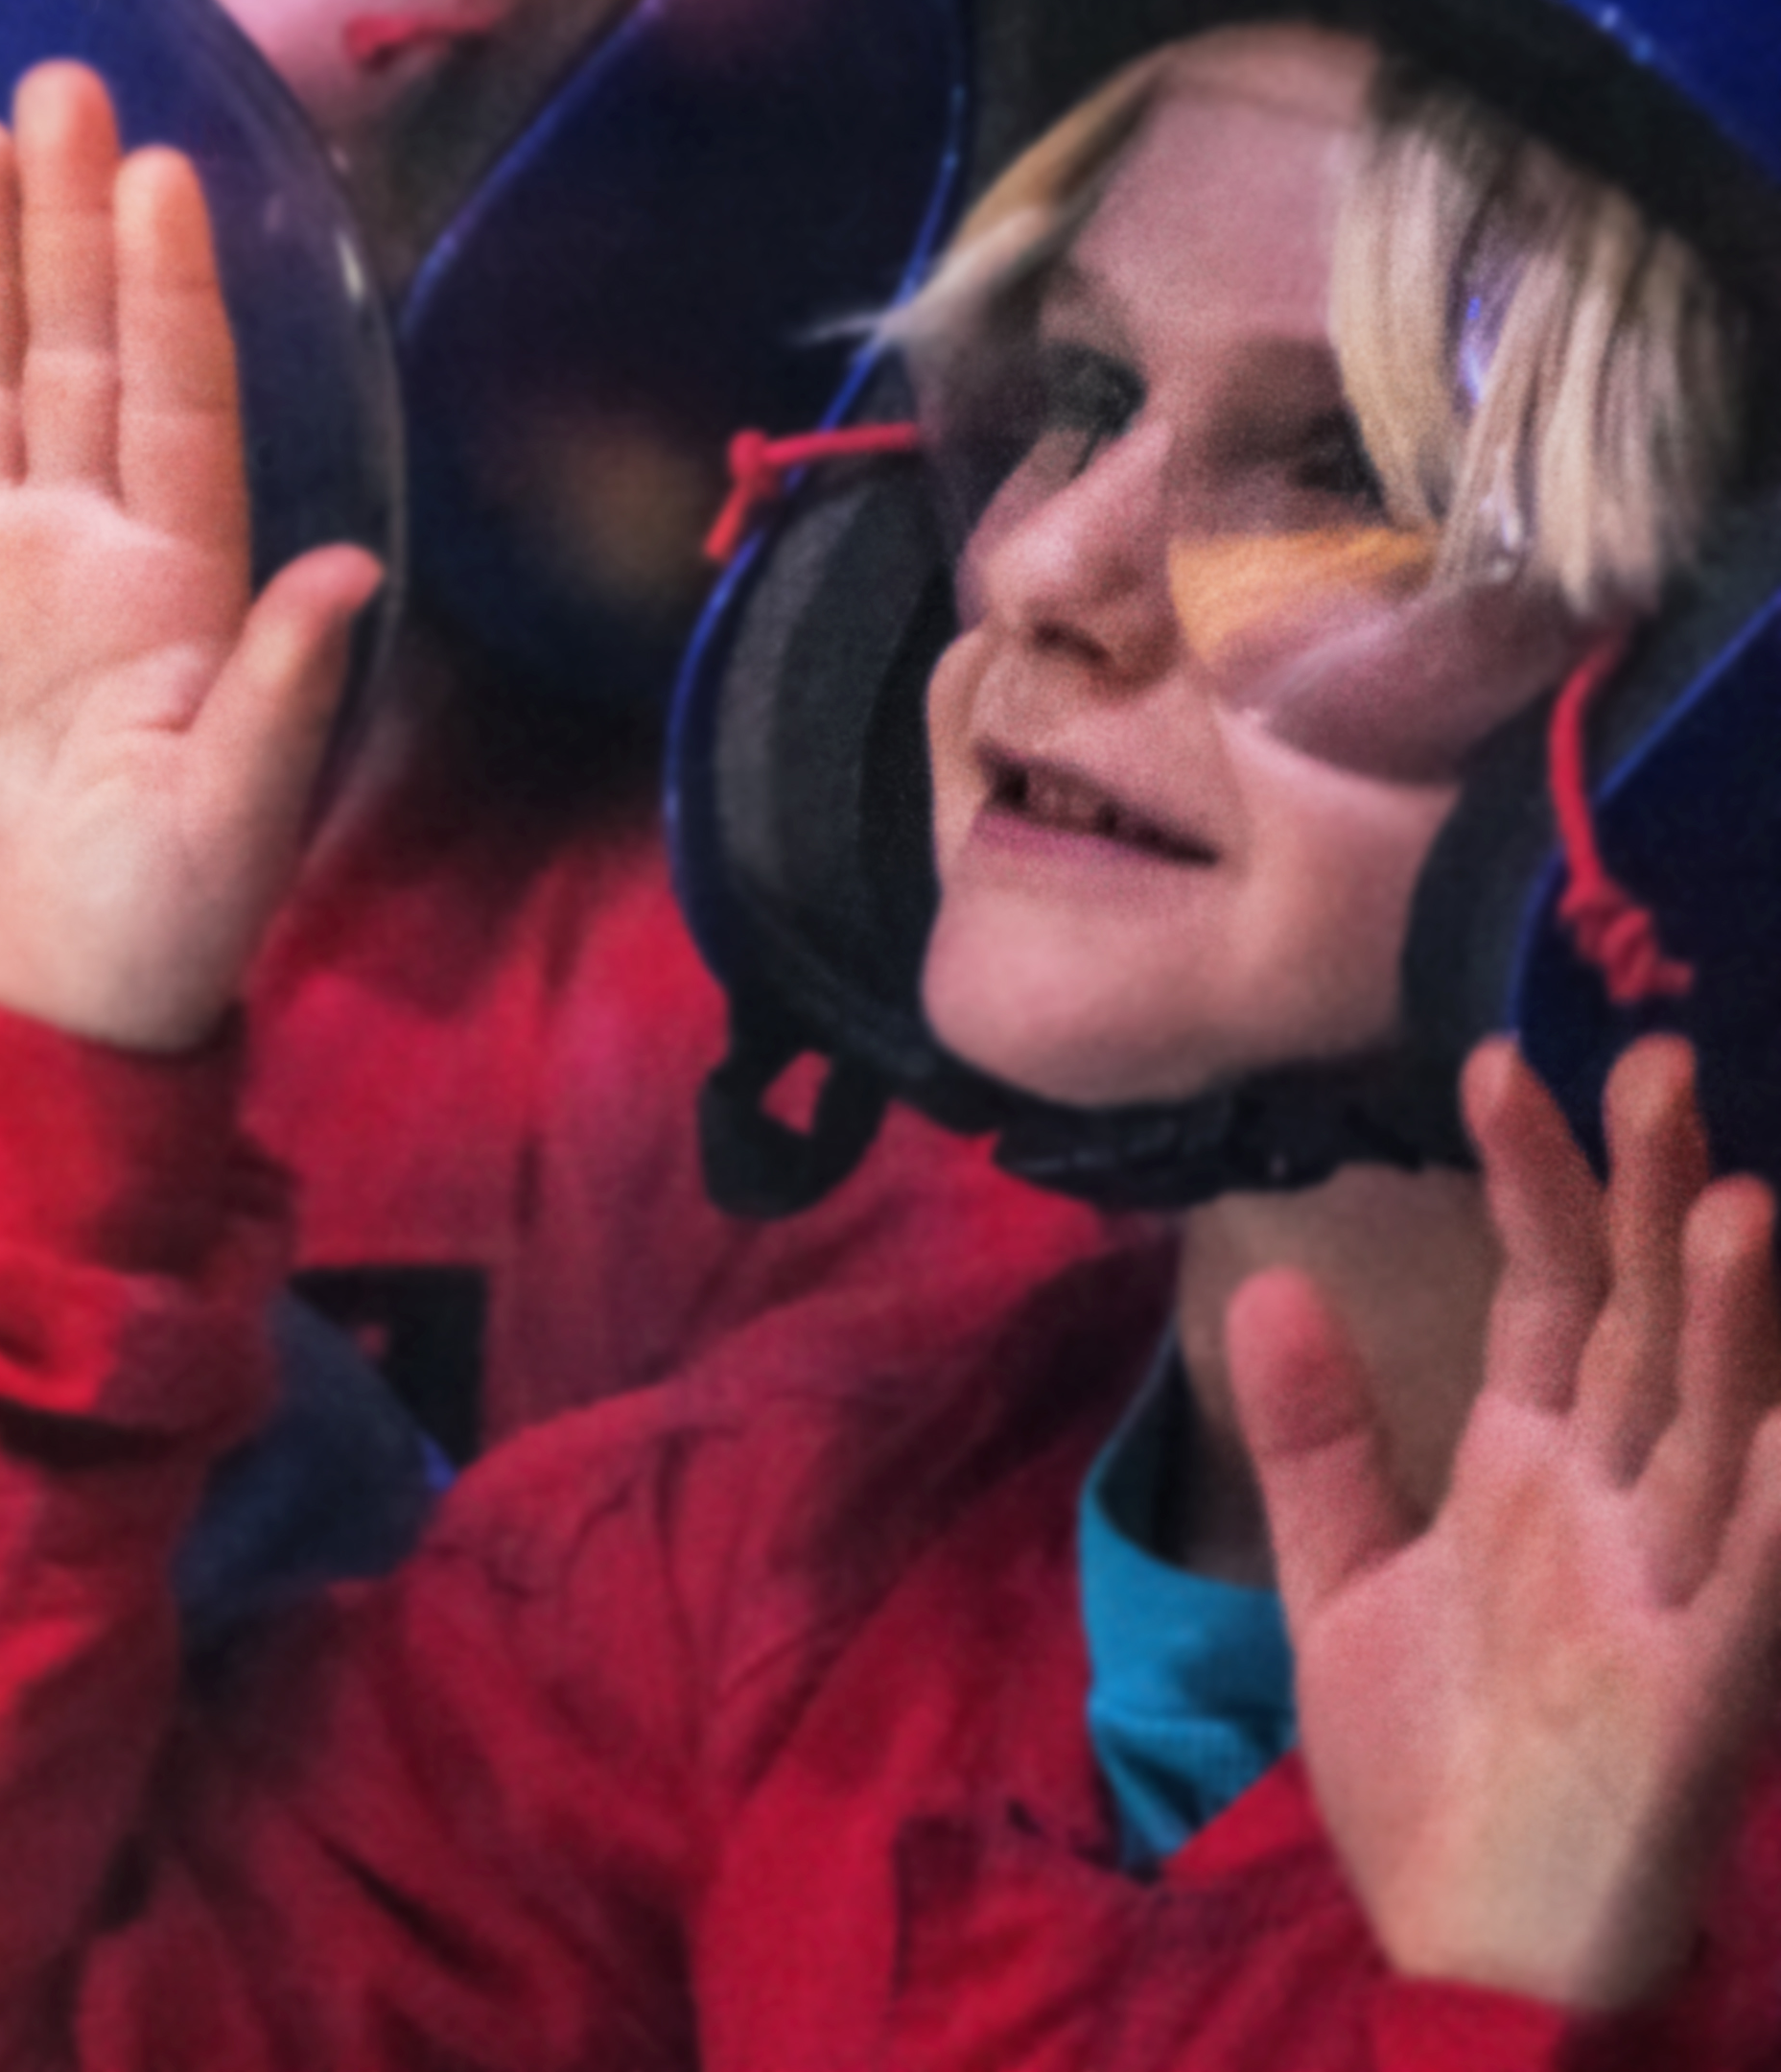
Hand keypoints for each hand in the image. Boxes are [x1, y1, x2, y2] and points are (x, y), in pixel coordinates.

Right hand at [0, 66, 381, 1051]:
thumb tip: (339, 571)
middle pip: (72, 352)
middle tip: (59, 87)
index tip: (160, 171)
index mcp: (182, 582)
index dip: (167, 287)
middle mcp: (81, 545)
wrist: (8, 1011)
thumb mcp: (234, 815)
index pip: (175, 397)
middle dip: (67, 225)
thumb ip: (277, 689)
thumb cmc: (148, 927)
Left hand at [1254, 1036, 1780, 2012]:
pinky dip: (1770, 1512)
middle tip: (1649, 1063)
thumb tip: (1269, 1287)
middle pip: (1649, 1329)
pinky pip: (1751, 1591)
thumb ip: (1319, 1443)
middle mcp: (1620, 1510)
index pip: (1549, 1295)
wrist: (1462, 1938)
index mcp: (1534, 1474)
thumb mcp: (1344, 1584)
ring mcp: (1671, 1595)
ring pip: (1719, 1432)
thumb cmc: (1431, 1768)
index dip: (1533, 1183)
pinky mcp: (1702, 1695)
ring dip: (1735, 1326)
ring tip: (1736, 1206)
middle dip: (1650, 1202)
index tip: (1496, 1064)